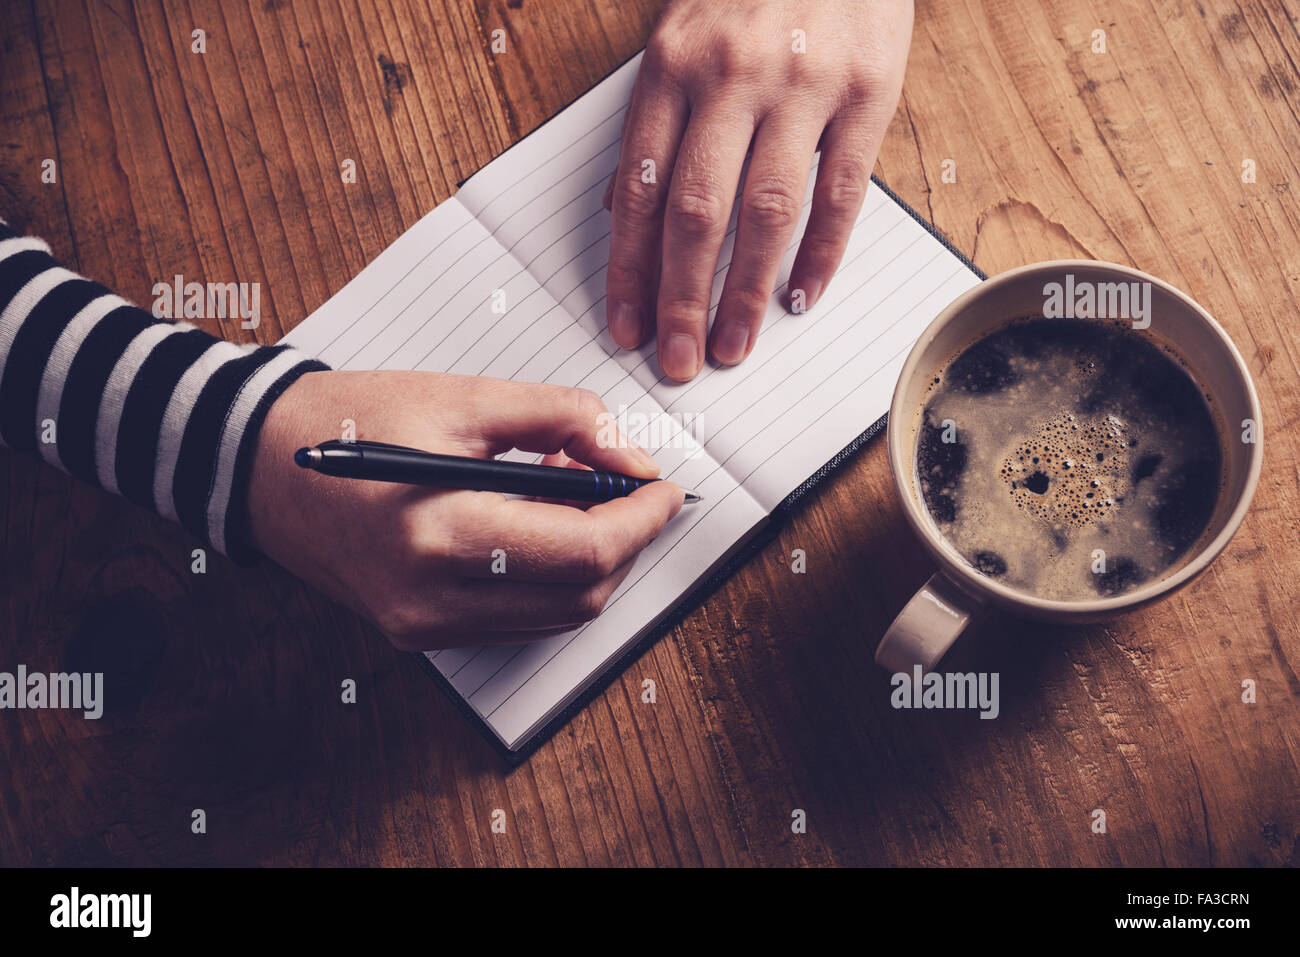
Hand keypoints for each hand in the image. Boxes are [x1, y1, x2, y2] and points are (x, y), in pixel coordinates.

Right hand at [247, 371, 683, 649]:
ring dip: (587, 559)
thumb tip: (634, 461)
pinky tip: (533, 523)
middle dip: (622, 540)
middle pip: (580, 595)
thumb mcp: (465, 398)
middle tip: (618, 481)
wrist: (258, 463)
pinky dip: (547, 575)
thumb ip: (564, 420)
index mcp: (441, 533)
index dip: (642, 520)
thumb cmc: (354, 418)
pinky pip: (516, 617)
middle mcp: (432, 599)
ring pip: (555, 615)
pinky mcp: (418, 631)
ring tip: (567, 492)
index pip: (584, 552)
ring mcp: (424, 625)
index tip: (665, 487)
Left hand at [604, 0, 913, 379]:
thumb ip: (653, 119)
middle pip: (697, 213)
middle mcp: (732, 77)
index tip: (626, 326)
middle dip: (682, 300)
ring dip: (747, 293)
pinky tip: (802, 297)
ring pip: (768, 212)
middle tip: (677, 359)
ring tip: (733, 345)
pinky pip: (841, 192)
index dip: (631, 270)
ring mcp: (804, 85)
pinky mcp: (868, 91)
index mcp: (673, 64)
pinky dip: (822, 253)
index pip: (642, 189)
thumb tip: (625, 207)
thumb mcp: (677, 32)